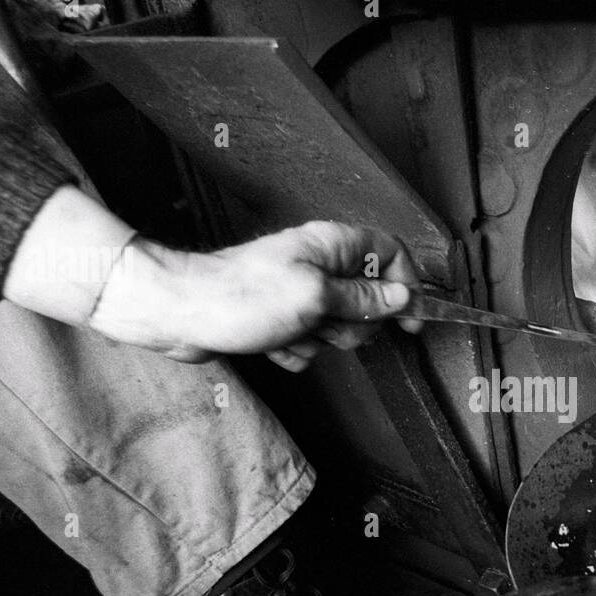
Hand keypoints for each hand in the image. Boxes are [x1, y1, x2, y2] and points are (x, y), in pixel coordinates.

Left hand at [89, 221, 423, 370]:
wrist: (183, 315)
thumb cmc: (239, 298)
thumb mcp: (315, 298)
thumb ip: (365, 297)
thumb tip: (403, 296)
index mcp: (331, 245)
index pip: (391, 255)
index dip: (407, 285)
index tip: (411, 318)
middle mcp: (318, 264)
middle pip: (369, 298)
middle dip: (352, 323)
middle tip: (326, 323)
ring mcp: (300, 292)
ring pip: (339, 327)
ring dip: (319, 340)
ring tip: (291, 332)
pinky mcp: (282, 318)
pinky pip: (310, 343)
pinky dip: (295, 349)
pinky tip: (271, 342)